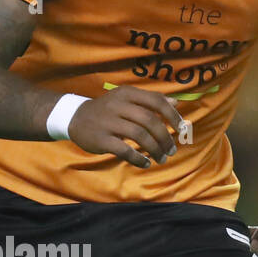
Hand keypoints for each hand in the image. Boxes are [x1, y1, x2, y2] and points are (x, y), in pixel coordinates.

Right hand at [68, 88, 183, 168]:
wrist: (75, 118)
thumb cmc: (107, 110)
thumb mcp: (126, 99)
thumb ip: (150, 100)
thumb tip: (176, 103)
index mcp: (127, 93)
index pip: (156, 101)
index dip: (172, 116)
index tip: (182, 129)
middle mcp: (118, 105)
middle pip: (150, 121)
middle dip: (165, 137)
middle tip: (171, 150)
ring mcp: (109, 122)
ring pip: (140, 136)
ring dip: (154, 149)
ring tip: (161, 158)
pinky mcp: (101, 139)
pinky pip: (124, 150)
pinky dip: (138, 158)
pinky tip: (145, 163)